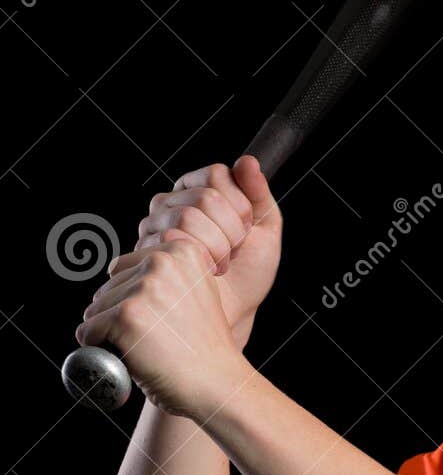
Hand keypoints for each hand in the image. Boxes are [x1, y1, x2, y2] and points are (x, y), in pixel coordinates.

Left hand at [76, 236, 248, 419]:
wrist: (218, 385)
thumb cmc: (206, 350)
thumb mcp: (197, 294)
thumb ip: (167, 276)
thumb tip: (115, 268)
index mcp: (181, 250)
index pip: (123, 268)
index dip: (134, 301)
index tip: (161, 322)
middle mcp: (162, 261)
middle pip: (107, 288)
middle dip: (119, 317)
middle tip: (155, 341)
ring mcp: (144, 288)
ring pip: (95, 310)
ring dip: (109, 334)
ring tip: (146, 350)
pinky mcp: (126, 315)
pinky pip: (87, 332)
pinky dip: (97, 350)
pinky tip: (128, 358)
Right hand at [130, 156, 281, 346]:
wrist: (233, 314)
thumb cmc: (247, 275)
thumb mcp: (265, 230)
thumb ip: (258, 193)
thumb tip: (248, 161)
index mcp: (199, 190)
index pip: (217, 174)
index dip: (240, 205)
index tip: (246, 230)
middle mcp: (171, 203)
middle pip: (204, 196)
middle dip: (230, 230)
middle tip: (233, 251)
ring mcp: (154, 226)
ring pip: (187, 217)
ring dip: (216, 247)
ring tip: (219, 264)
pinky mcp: (145, 251)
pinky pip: (171, 241)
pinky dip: (198, 260)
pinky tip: (203, 272)